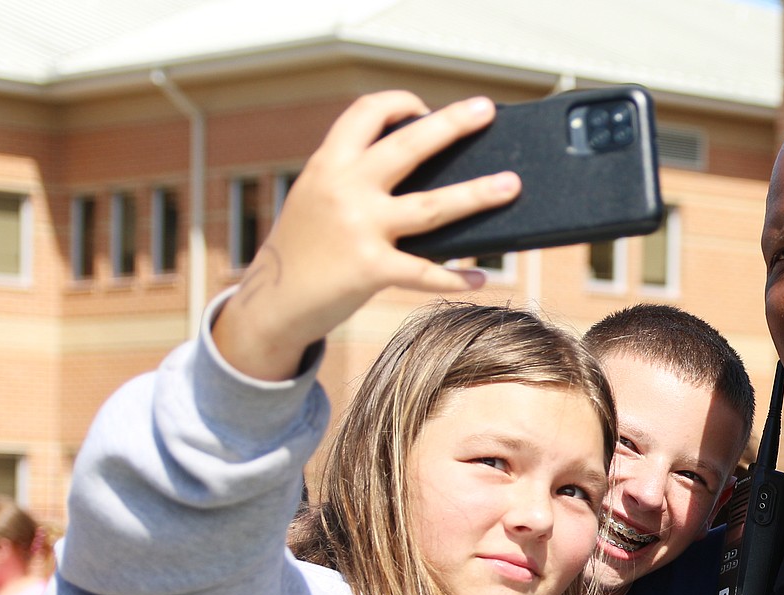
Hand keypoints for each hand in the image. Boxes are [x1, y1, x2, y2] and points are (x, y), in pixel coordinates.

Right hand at [212, 91, 521, 379]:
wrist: (271, 301)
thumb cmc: (305, 249)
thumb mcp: (317, 198)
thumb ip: (356, 180)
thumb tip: (427, 175)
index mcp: (329, 164)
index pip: (366, 112)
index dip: (400, 103)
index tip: (426, 107)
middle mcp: (343, 188)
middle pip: (407, 147)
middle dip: (450, 124)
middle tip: (485, 110)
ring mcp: (358, 228)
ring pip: (431, 206)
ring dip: (476, 195)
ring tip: (511, 185)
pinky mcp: (369, 269)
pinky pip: (424, 272)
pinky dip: (455, 277)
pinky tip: (481, 277)